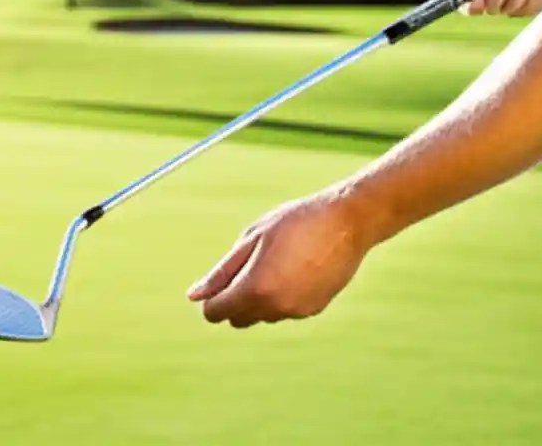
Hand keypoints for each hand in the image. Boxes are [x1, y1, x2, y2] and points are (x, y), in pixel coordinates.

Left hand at [187, 190, 383, 327]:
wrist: (347, 222)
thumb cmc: (296, 222)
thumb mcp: (253, 239)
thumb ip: (222, 272)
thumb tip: (194, 297)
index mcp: (255, 288)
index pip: (216, 312)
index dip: (212, 298)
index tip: (220, 280)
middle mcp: (275, 307)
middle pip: (237, 319)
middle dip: (234, 299)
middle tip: (249, 264)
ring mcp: (296, 312)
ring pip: (263, 314)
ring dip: (260, 297)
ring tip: (278, 260)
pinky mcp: (313, 310)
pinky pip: (285, 310)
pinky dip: (283, 296)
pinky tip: (297, 268)